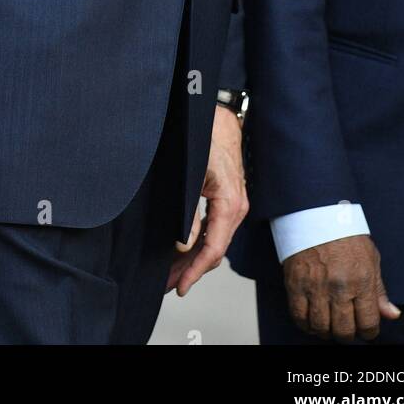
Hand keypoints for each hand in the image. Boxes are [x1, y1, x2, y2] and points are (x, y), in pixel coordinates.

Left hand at [166, 103, 247, 296]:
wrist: (219, 116)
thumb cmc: (206, 138)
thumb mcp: (194, 174)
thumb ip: (190, 211)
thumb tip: (185, 244)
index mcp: (230, 203)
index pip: (214, 249)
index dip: (195, 271)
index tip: (179, 287)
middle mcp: (236, 208)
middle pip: (214, 251)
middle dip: (191, 271)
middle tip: (168, 286)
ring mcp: (233, 204)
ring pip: (214, 241)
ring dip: (193, 259)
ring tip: (172, 274)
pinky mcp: (226, 199)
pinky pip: (215, 229)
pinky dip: (199, 244)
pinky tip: (184, 251)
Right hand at [283, 236, 400, 341]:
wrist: (316, 213)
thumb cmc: (346, 234)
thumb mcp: (371, 258)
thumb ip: (379, 291)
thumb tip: (392, 315)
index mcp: (362, 281)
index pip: (369, 323)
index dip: (369, 332)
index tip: (365, 328)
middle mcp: (339, 287)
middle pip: (344, 331)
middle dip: (348, 334)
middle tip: (346, 327)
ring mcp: (316, 286)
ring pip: (321, 327)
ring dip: (326, 331)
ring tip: (329, 324)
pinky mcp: (295, 284)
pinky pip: (299, 316)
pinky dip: (305, 324)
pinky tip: (311, 319)